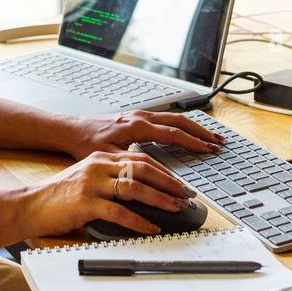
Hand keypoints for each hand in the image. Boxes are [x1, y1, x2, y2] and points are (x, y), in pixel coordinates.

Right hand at [21, 150, 197, 236]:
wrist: (30, 205)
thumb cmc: (60, 195)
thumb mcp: (89, 178)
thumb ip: (113, 179)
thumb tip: (145, 190)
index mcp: (102, 158)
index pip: (142, 160)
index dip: (166, 172)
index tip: (182, 183)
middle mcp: (99, 166)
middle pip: (144, 168)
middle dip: (170, 182)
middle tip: (186, 195)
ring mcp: (92, 184)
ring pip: (135, 187)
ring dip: (160, 199)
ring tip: (175, 209)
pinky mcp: (86, 203)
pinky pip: (119, 212)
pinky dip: (139, 221)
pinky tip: (150, 228)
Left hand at [62, 109, 224, 160]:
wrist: (72, 130)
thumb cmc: (87, 143)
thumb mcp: (110, 158)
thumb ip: (133, 166)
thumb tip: (155, 175)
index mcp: (137, 126)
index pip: (173, 134)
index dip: (193, 142)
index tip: (209, 150)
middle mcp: (142, 117)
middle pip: (180, 121)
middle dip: (202, 131)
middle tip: (219, 142)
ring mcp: (140, 115)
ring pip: (175, 117)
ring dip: (194, 126)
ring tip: (211, 136)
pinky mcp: (137, 117)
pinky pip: (166, 118)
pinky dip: (182, 125)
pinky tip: (188, 131)